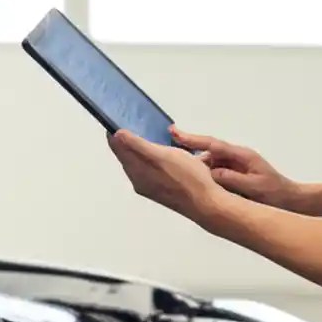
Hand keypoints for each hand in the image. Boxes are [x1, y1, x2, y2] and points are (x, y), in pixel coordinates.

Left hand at [107, 129, 225, 219]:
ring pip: (137, 162)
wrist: (206, 204)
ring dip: (139, 148)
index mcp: (136, 171)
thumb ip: (138, 145)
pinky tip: (162, 153)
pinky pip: (149, 169)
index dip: (115, 131)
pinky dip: (150, 157)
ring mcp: (149, 186)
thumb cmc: (188, 178)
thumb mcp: (162, 155)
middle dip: (126, 139)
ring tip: (147, 133)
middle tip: (133, 121)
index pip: (117, 147)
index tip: (118, 117)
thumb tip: (117, 134)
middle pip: (126, 155)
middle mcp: (139, 180)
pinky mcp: (161, 189)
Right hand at [170, 126, 302, 209]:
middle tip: (166, 149)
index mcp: (241, 155)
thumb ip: (232, 179)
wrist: (289, 199)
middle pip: (207, 151)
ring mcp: (234, 165)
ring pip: (209, 163)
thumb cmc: (274, 193)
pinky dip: (204, 175)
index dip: (192, 139)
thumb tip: (211, 173)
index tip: (174, 132)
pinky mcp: (233, 174)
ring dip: (196, 166)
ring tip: (175, 167)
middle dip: (188, 150)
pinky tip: (193, 180)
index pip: (212, 144)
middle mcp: (235, 157)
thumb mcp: (253, 186)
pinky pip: (214, 172)